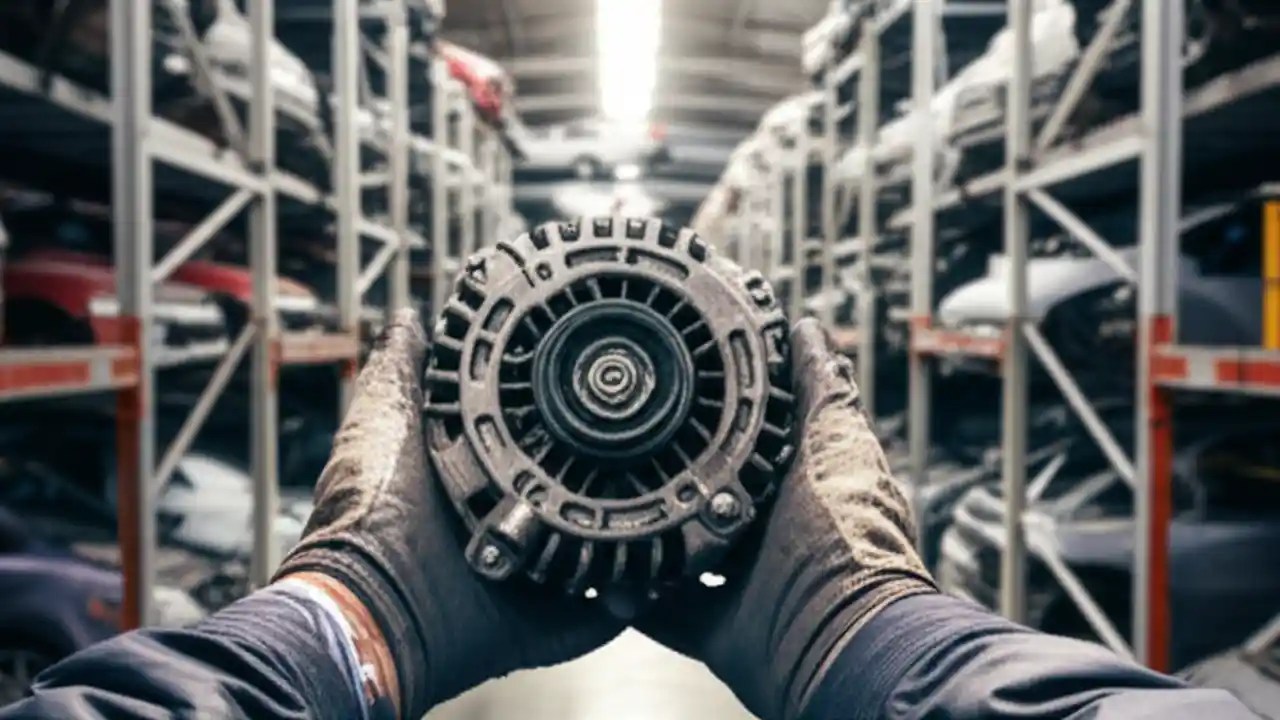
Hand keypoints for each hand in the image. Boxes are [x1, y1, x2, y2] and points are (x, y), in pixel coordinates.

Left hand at [276, 310, 622, 717]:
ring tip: (671, 521)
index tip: (604, 399)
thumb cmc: (365, 511)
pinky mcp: (533, 628)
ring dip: (629, 548)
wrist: (368, 599)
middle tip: (656, 461)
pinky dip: (623, 607)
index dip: (568, 426)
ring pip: (593, 562)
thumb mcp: (383, 418)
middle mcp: (501, 531)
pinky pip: (592, 619)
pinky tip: (651, 584)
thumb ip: (401, 367)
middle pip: (573, 505)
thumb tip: (412, 317)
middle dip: (612, 488)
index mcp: (472, 484)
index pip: (534, 449)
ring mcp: (521, 584)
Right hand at [636, 318, 936, 719]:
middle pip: (702, 498)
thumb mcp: (834, 443)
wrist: (842, 634)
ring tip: (601, 514)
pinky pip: (664, 612)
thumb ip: (820, 389)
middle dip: (666, 482)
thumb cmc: (850, 541)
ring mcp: (742, 582)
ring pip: (677, 555)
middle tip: (617, 457)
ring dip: (643, 541)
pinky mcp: (719, 627)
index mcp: (795, 485)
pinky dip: (635, 600)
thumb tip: (810, 332)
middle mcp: (767, 533)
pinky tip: (608, 578)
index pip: (744, 444)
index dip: (709, 421)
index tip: (667, 397)